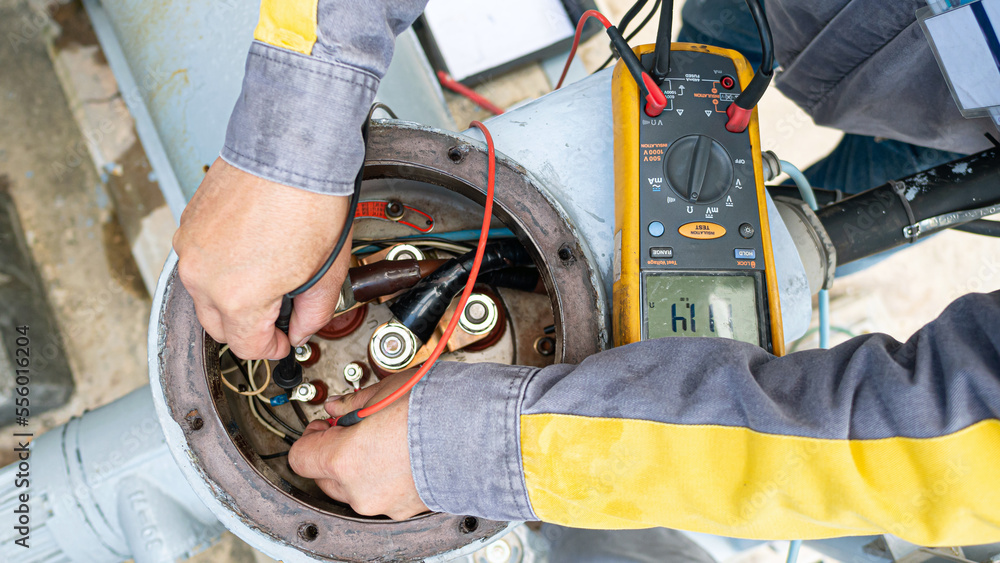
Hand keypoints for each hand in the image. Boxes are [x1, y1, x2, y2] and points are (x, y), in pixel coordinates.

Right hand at [173, 158, 351, 358]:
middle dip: (249, 326)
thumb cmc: (310, 200)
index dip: (272, 349)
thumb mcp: (327, 271)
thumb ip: (315, 312)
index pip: (247, 347)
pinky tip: (251, 248)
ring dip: (231, 295)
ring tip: (267, 274)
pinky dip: (221, 264)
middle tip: (278, 313)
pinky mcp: (188, 223)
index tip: (284, 340)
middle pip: (220, 325)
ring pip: (204, 292)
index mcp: (236, 297)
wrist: (292, 147)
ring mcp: (190, 247)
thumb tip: (304, 328)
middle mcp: (202, 276)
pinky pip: (199, 259)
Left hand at [288, 371, 428, 519]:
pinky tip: (404, 455)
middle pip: (324, 476)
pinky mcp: (407, 510)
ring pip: (353, 489)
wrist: (482, 434)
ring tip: (386, 440)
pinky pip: (383, 495)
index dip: (310, 437)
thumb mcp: (385, 392)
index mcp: (343, 460)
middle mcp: (358, 489)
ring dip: (360, 467)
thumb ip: (353, 402)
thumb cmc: (437, 410)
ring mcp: (384, 504)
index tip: (323, 424)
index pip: (300, 456)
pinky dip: (386, 478)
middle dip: (334, 452)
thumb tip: (339, 406)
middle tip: (354, 427)